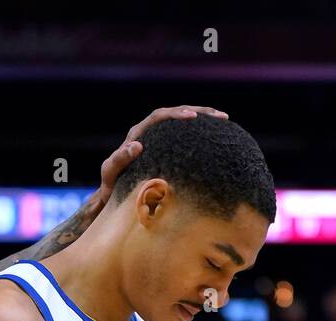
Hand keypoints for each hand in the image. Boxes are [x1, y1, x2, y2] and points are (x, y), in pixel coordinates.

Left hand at [78, 105, 230, 225]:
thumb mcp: (111, 173)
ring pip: (182, 123)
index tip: (193, 117)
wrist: (112, 194)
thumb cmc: (111, 185)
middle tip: (221, 116)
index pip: (159, 116)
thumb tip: (137, 145)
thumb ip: (120, 159)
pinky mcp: (165, 149)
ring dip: (204, 119)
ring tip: (225, 120)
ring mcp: (158, 140)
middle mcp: (148, 132)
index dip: (176, 114)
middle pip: (175, 113)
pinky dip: (200, 134)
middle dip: (200, 111)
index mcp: (137, 134)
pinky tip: (216, 138)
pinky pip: (184, 137)